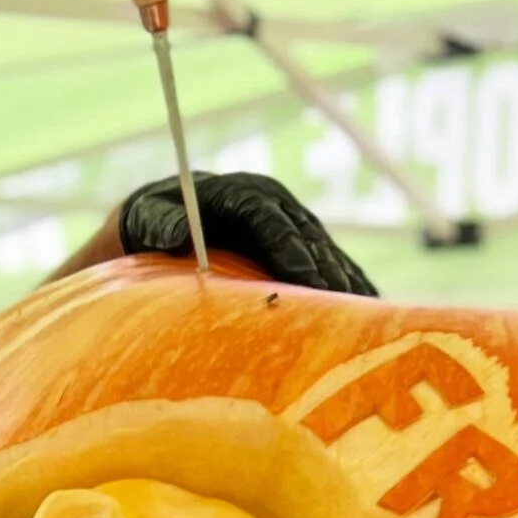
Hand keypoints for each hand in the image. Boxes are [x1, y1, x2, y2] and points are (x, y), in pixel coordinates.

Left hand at [119, 172, 377, 295]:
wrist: (172, 215)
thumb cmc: (157, 221)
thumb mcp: (151, 220)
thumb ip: (163, 224)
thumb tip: (177, 233)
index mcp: (243, 196)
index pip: (273, 223)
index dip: (292, 251)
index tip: (307, 281)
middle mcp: (275, 206)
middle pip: (307, 241)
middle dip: (325, 274)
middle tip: (342, 311)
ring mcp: (292, 224)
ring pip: (325, 253)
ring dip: (344, 284)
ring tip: (363, 320)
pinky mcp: (301, 245)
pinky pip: (332, 265)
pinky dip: (349, 287)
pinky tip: (366, 315)